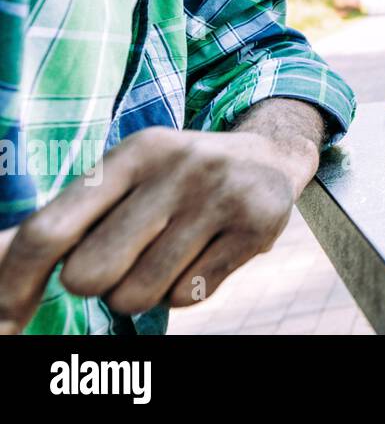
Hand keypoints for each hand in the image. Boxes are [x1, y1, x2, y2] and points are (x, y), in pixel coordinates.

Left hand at [0, 126, 300, 332]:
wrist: (270, 155)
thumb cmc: (176, 177)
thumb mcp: (128, 175)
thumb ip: (73, 215)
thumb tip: (4, 262)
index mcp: (133, 154)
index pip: (49, 228)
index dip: (17, 281)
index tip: (5, 318)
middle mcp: (177, 169)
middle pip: (89, 274)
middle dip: (97, 284)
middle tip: (123, 261)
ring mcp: (221, 197)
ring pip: (138, 295)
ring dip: (142, 292)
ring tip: (166, 258)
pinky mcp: (256, 227)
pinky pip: (188, 297)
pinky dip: (184, 291)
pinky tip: (202, 257)